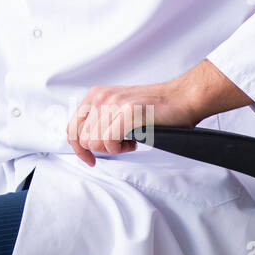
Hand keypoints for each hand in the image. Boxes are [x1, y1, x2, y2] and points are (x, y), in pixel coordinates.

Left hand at [66, 79, 199, 166]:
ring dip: (113, 149)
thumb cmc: (153, 108)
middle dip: (102, 149)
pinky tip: (133, 142)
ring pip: (95, 143)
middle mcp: (100, 97)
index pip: (72, 128)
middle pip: (83, 139)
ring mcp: (113, 103)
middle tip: (121, 143)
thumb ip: (99, 119)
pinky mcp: (128, 112)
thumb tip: (83, 142)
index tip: (90, 159)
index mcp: (95, 95)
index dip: (79, 149)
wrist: (182, 98)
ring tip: (129, 140)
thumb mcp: (116, 107)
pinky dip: (120, 148)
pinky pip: (109, 142)